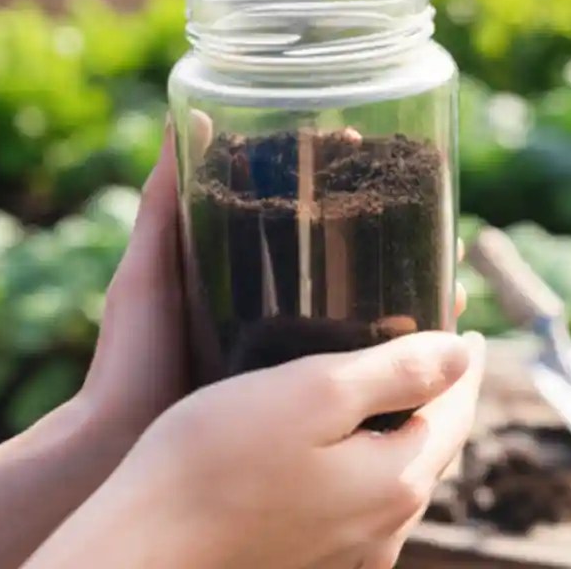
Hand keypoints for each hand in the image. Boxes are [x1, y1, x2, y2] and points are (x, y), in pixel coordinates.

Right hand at [26, 329, 486, 568]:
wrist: (142, 551)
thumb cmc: (213, 462)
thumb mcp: (312, 391)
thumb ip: (396, 371)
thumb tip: (462, 354)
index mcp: (395, 480)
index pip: (456, 412)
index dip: (463, 365)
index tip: (469, 330)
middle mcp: (380, 529)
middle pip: (430, 450)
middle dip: (438, 399)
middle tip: (435, 352)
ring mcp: (342, 555)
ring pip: (393, 484)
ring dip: (403, 437)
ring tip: (395, 398)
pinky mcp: (303, 562)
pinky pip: (356, 509)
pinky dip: (366, 470)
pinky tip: (341, 458)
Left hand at [71, 115, 467, 444]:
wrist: (117, 449)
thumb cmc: (128, 359)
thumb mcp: (146, 273)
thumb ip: (162, 205)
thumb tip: (185, 119)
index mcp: (244, 281)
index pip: (306, 226)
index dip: (340, 188)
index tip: (371, 150)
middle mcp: (278, 321)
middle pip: (352, 277)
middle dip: (398, 251)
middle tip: (438, 228)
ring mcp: (293, 364)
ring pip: (370, 328)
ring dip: (414, 305)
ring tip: (452, 286)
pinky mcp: (302, 405)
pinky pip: (362, 380)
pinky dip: (400, 363)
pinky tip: (433, 352)